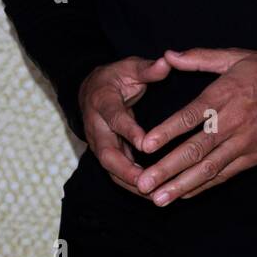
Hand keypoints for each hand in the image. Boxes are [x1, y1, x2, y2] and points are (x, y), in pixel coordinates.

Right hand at [78, 55, 171, 193]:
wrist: (90, 90)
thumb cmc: (115, 78)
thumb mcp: (129, 67)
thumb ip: (148, 69)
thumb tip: (166, 63)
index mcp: (103, 102)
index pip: (115, 119)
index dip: (129, 132)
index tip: (145, 144)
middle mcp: (97, 127)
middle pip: (106, 154)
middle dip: (126, 171)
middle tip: (148, 182)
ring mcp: (99, 143)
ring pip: (111, 170)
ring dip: (131, 183)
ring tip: (155, 193)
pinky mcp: (107, 154)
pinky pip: (117, 174)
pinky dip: (133, 185)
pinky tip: (155, 192)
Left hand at [132, 46, 256, 204]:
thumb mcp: (236, 56)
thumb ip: (199, 58)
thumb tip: (168, 55)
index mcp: (226, 94)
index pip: (192, 116)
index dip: (168, 132)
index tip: (146, 146)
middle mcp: (234, 122)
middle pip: (197, 149)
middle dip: (168, 169)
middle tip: (143, 183)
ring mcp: (245, 143)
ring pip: (209, 168)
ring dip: (182, 185)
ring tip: (158, 199)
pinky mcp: (254, 157)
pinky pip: (225, 175)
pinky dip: (203, 186)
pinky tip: (183, 194)